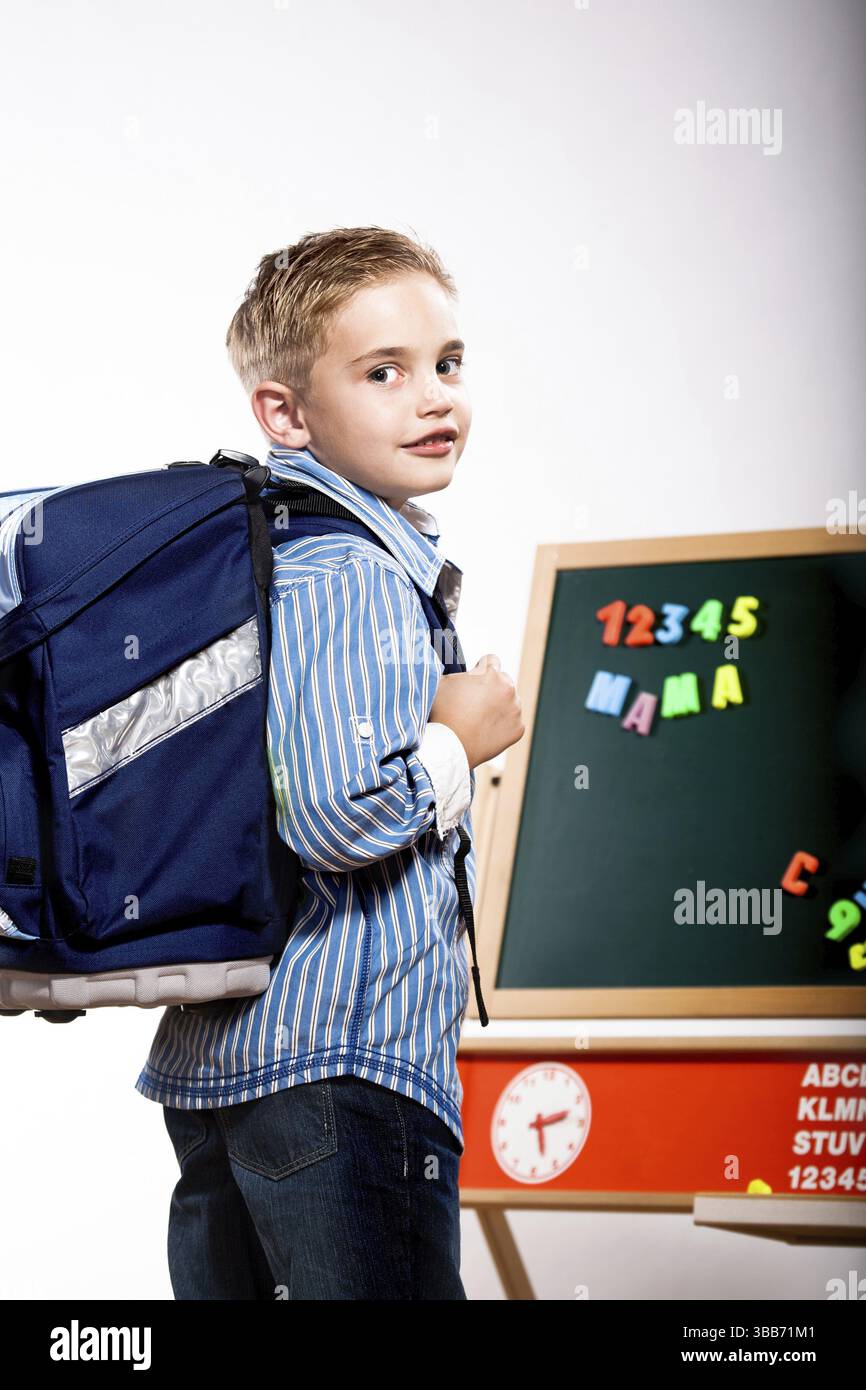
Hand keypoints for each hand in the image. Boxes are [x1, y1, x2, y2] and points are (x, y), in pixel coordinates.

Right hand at [428, 653, 524, 768]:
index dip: (480, 669)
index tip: (475, 680)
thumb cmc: (443, 712)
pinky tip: (486, 731)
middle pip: (503, 681)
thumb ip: (459, 672)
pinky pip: (513, 722)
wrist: (450, 746)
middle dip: (492, 688)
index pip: (491, 660)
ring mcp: (516, 710)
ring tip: (478, 719)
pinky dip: (502, 726)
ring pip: (510, 702)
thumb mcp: (444, 681)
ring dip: (499, 707)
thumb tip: (463, 672)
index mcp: (491, 673)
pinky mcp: (518, 729)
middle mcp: (509, 688)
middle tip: (474, 703)